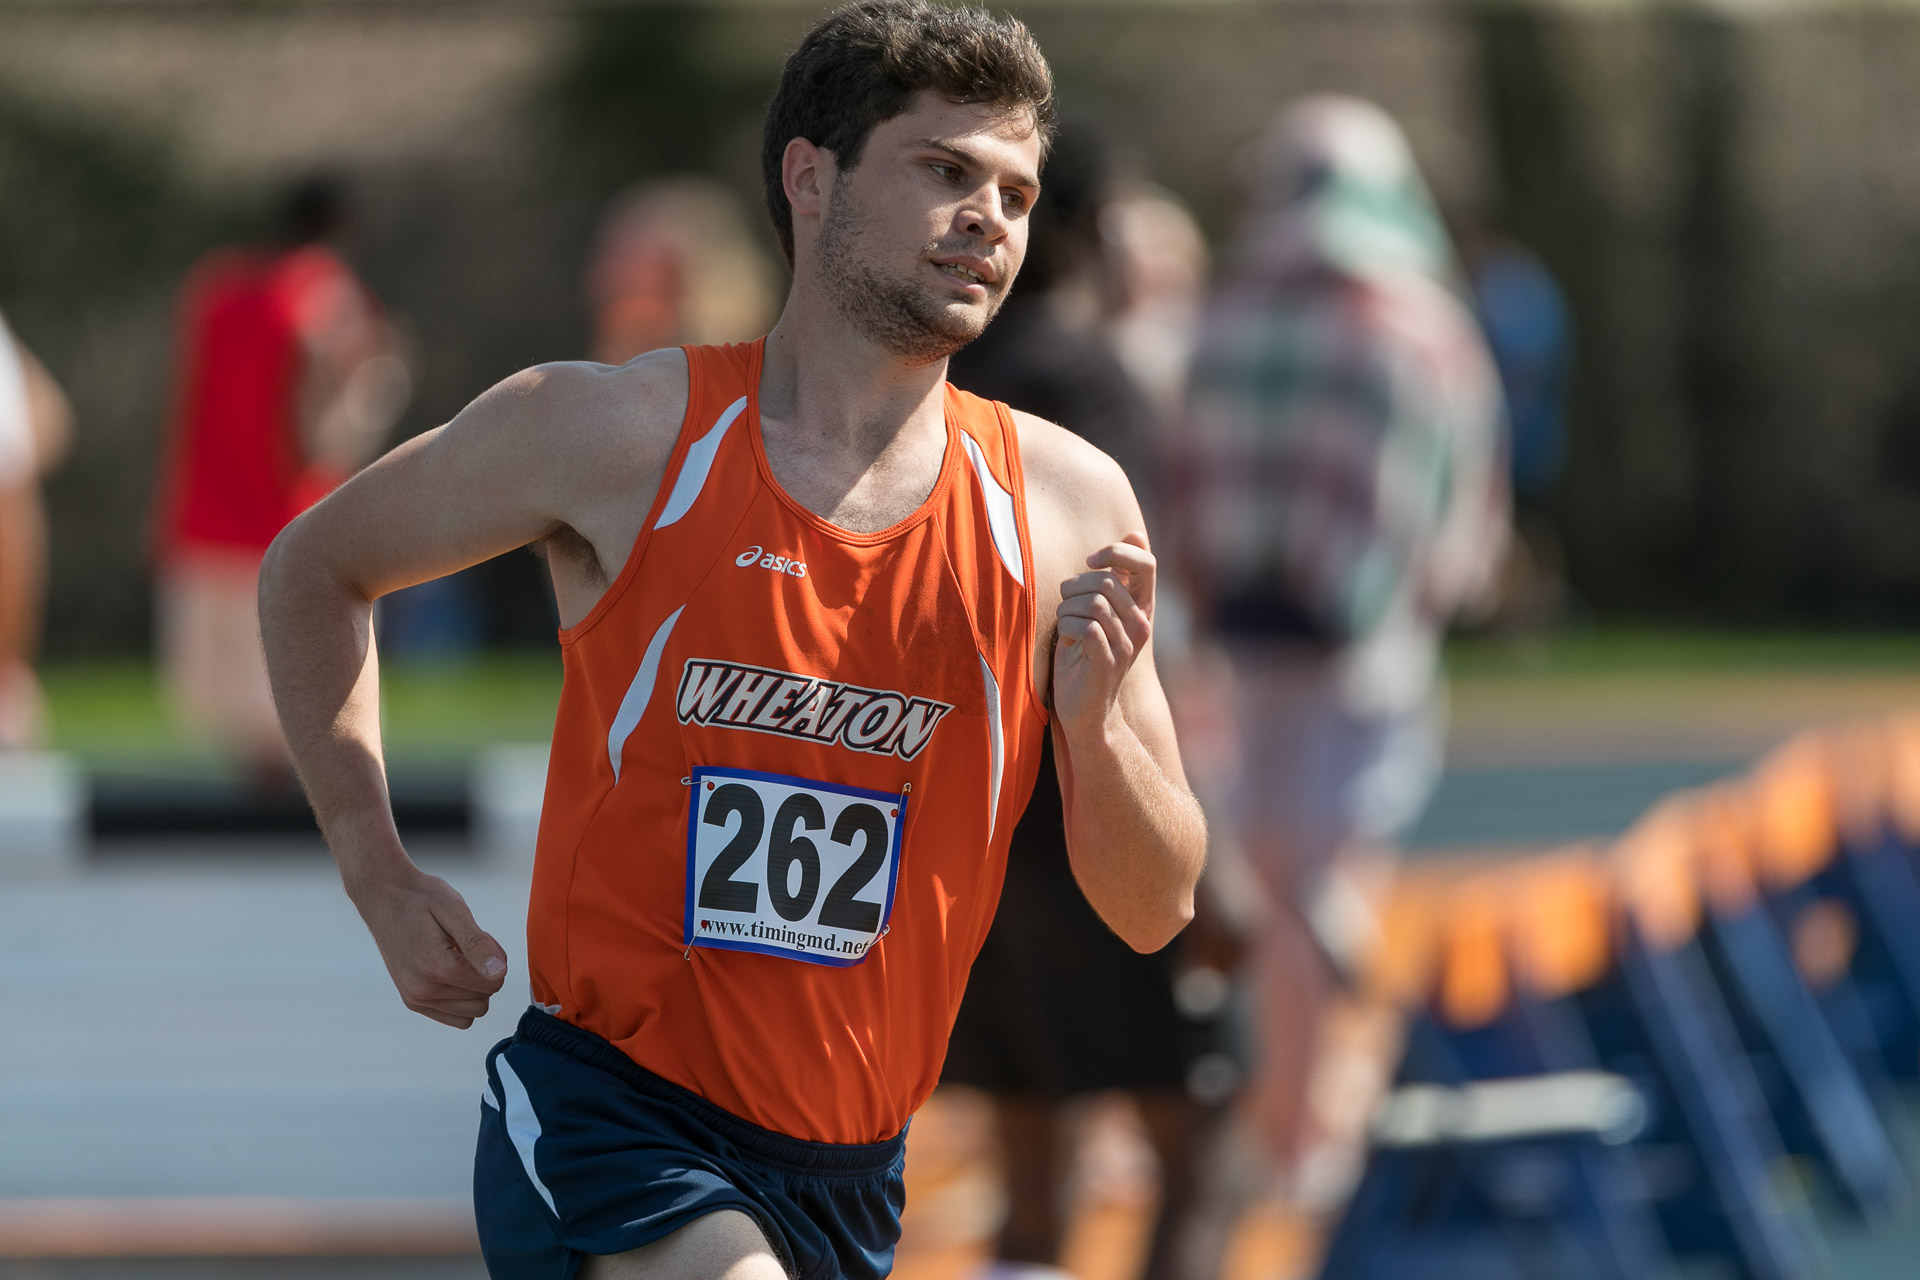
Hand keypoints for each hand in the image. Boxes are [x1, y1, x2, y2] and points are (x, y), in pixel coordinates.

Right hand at [349, 862, 507, 1028]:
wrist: (383, 897)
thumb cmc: (420, 898)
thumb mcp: (453, 909)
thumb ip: (477, 943)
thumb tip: (499, 972)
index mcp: (437, 968)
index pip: (493, 981)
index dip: (495, 956)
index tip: (478, 937)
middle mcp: (424, 991)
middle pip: (485, 997)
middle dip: (486, 972)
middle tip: (466, 945)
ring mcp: (416, 999)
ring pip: (473, 1010)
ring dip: (474, 986)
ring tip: (457, 957)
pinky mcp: (413, 1002)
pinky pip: (456, 1017)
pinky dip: (462, 999)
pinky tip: (451, 972)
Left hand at [1053, 532, 1154, 741]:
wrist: (1085, 712)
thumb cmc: (1085, 656)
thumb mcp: (1100, 611)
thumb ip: (1114, 576)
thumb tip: (1136, 531)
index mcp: (1141, 608)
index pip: (1146, 563)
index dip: (1117, 551)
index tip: (1091, 561)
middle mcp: (1141, 624)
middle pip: (1108, 579)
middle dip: (1075, 585)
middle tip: (1065, 604)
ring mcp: (1127, 645)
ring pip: (1094, 601)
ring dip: (1067, 609)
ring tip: (1064, 624)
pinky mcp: (1108, 662)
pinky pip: (1087, 627)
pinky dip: (1066, 627)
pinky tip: (1065, 639)